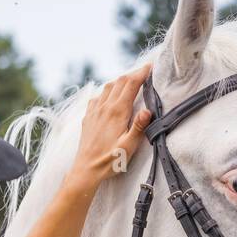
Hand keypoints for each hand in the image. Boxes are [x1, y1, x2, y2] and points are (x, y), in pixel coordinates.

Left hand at [68, 63, 152, 190]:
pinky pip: (98, 97)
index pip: (131, 85)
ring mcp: (94, 111)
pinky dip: (107, 91)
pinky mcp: (88, 117)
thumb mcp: (128, 147)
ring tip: (131, 81)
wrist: (86, 170)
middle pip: (120, 82)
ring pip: (108, 87)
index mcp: (117, 112)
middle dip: (133, 74)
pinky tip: (110, 96)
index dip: (141, 73)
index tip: (151, 66)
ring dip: (121, 81)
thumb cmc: (110, 161)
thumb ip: (138, 127)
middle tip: (145, 71)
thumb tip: (147, 110)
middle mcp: (104, 107)